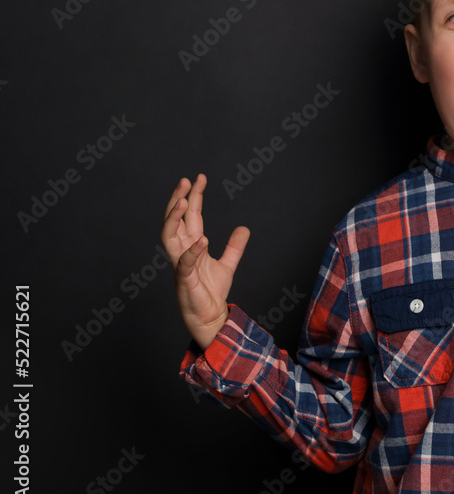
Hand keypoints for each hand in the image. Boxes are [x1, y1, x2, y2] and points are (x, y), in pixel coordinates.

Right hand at [161, 174, 249, 350]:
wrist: (210, 316)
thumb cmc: (212, 291)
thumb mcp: (228, 264)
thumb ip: (234, 246)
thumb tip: (244, 228)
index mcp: (192, 245)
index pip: (191, 216)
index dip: (195, 196)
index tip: (199, 178)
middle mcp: (182, 251)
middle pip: (175, 220)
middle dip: (178, 200)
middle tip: (186, 181)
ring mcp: (180, 264)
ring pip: (169, 236)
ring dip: (174, 218)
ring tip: (183, 201)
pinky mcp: (184, 280)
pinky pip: (184, 262)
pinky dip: (192, 251)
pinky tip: (202, 240)